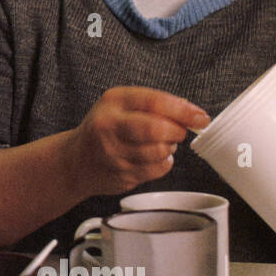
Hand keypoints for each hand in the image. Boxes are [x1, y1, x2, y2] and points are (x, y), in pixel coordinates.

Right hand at [64, 87, 210, 196]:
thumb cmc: (104, 129)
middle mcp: (109, 125)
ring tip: (160, 144)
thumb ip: (153, 104)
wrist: (75, 161)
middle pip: (156, 129)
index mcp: (113, 101)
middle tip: (178, 131)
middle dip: (176, 131)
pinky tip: (151, 158)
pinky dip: (162, 164)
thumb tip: (190, 112)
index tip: (200, 117)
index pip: (154, 102)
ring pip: (159, 152)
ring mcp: (113, 152)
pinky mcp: (120, 174)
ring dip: (169, 148)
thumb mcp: (121, 104)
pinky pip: (156, 170)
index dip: (183, 110)